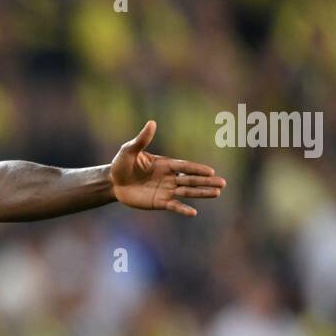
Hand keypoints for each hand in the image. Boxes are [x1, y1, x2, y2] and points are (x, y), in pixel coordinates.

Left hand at [110, 121, 224, 216]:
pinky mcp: (159, 202)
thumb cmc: (121, 164)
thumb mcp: (129, 150)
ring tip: (217, 193)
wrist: (112, 182)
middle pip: (190, 180)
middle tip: (222, 183)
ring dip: (201, 193)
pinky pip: (173, 205)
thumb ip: (142, 139)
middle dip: (206, 181)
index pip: (184, 166)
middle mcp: (169, 177)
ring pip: (186, 192)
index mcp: (165, 164)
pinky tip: (193, 212)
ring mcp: (165, 190)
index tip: (211, 171)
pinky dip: (183, 209)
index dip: (197, 169)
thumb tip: (151, 123)